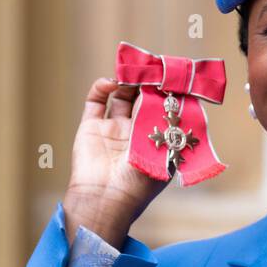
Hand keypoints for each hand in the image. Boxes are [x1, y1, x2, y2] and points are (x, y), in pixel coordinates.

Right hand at [61, 78, 169, 245]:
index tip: (175, 75)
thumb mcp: (165, 150)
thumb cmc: (140, 182)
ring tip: (134, 71)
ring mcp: (114, 130)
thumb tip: (173, 93)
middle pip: (145, 99)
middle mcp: (137, 135)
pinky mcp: (92, 128)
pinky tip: (111, 81)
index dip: (170, 93)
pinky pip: (96, 101)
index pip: (167, 111)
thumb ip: (169, 121)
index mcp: (158, 143)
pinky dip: (102, 87)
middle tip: (154, 66)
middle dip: (150, 82)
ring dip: (128, 81)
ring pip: (122, 96)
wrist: (105, 199)